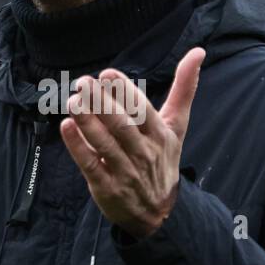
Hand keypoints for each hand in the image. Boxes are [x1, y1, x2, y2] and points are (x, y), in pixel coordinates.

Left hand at [59, 48, 204, 238]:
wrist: (159, 213)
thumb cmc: (163, 160)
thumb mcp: (177, 126)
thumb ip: (184, 88)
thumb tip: (198, 51)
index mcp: (160, 135)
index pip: (143, 111)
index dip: (126, 92)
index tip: (108, 74)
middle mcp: (144, 153)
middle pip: (122, 125)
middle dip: (102, 102)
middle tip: (83, 82)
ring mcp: (125, 172)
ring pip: (105, 144)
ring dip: (87, 121)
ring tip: (73, 101)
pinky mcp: (106, 187)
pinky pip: (90, 165)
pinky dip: (78, 146)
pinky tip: (66, 127)